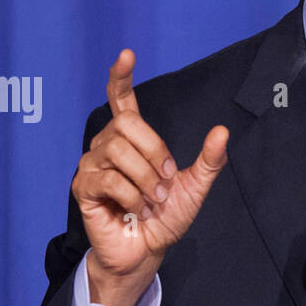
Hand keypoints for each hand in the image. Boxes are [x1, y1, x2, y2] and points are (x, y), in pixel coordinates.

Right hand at [71, 49, 228, 305]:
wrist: (148, 251)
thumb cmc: (166, 218)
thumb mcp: (195, 188)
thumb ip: (209, 161)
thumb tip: (222, 131)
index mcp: (132, 140)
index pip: (120, 100)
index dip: (121, 77)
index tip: (128, 55)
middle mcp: (107, 145)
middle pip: (125, 125)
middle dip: (155, 153)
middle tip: (166, 183)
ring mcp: (92, 165)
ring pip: (118, 152)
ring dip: (145, 180)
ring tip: (152, 202)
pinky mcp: (83, 188)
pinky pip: (108, 179)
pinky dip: (132, 197)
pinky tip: (137, 210)